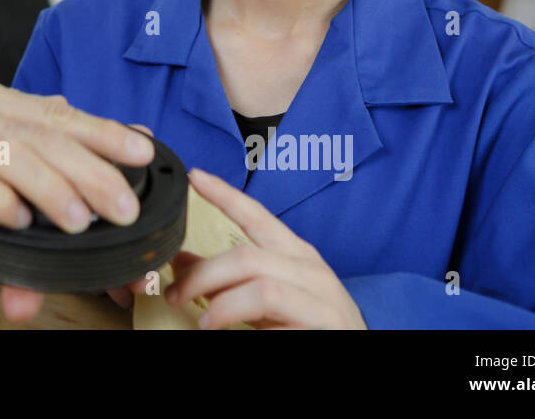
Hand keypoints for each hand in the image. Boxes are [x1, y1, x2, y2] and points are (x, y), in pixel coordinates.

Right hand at [0, 122, 157, 321]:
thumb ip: (10, 114)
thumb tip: (63, 109)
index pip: (56, 114)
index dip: (103, 133)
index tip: (144, 151)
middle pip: (46, 139)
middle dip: (93, 171)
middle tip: (126, 204)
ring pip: (13, 159)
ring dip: (53, 190)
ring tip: (83, 221)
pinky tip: (18, 221)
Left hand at [165, 168, 365, 328]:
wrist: (360, 358)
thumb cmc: (308, 327)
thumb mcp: (265, 299)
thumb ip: (229, 279)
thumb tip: (182, 262)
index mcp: (296, 256)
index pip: (258, 215)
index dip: (226, 194)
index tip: (195, 175)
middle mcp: (311, 271)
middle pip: (246, 257)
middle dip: (202, 275)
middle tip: (175, 293)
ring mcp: (321, 299)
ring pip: (260, 285)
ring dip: (221, 303)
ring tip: (202, 321)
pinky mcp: (324, 325)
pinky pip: (276, 314)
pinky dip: (242, 321)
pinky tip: (226, 330)